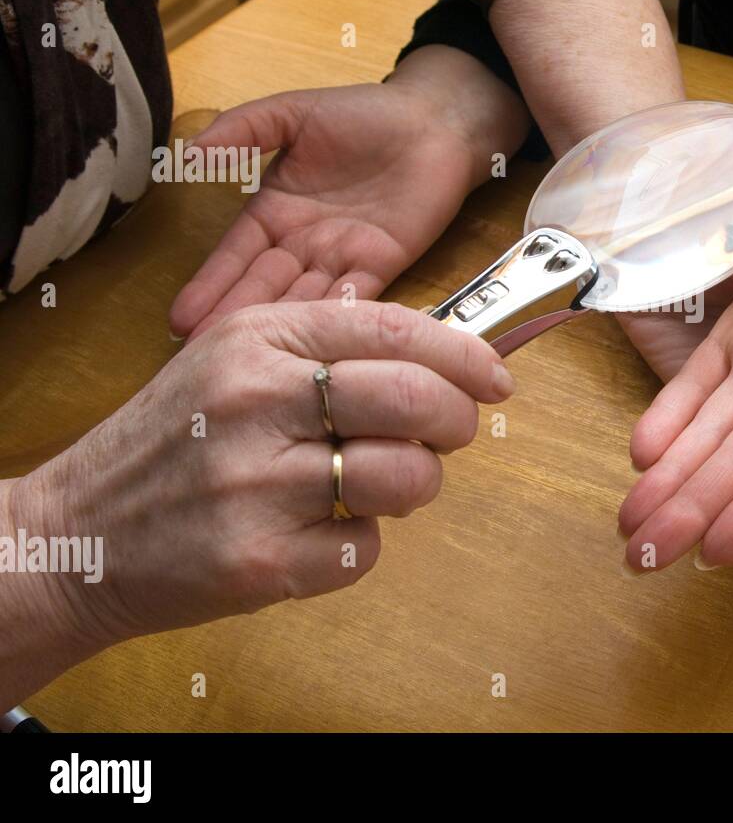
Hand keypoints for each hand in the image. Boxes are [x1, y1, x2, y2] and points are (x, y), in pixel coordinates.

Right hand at [5, 300, 512, 701]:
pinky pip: (367, 548)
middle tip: (453, 432)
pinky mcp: (261, 561)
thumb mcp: (232, 360)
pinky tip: (320, 531)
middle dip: (457, 419)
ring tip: (377, 483)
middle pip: (414, 397)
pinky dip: (361, 543)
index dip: (464, 353)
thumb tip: (441, 353)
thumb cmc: (174, 442)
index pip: (393, 329)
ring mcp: (256, 484)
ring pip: (407, 476)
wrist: (78, 533)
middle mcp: (255, 401)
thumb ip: (324, 347)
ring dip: (415, 485)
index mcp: (255, 339)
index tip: (496, 376)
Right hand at [169, 46, 529, 339]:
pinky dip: (334, 320)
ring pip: (303, 300)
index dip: (210, 285)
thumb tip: (189, 151)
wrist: (433, 121)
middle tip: (204, 360)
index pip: (235, 255)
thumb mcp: (292, 114)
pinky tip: (311, 345)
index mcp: (276, 210)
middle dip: (235, 322)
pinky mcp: (383, 263)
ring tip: (249, 367)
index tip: (180, 318)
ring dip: (279, 333)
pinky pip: (355, 296)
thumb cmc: (365, 114)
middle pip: (264, 288)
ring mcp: (342, 256)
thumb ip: (242, 130)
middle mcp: (304, 241)